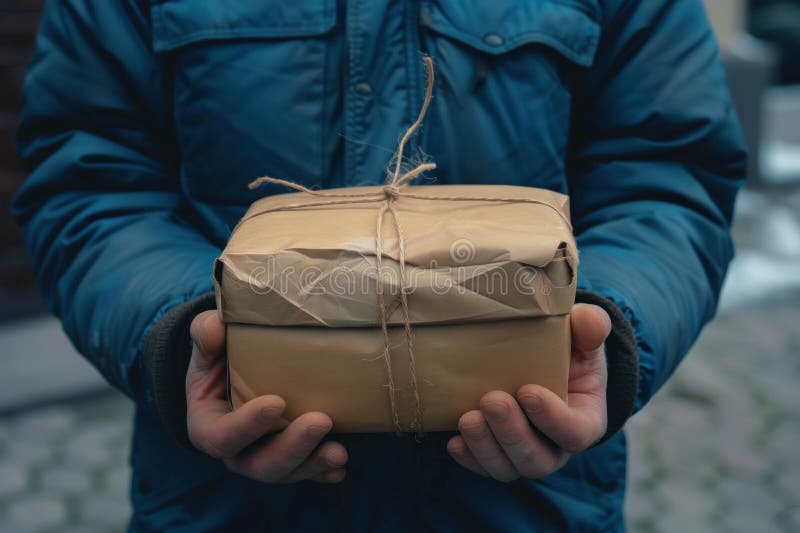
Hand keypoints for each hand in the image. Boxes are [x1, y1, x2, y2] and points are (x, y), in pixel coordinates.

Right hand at [186, 310, 347, 482]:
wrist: (236, 371)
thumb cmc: (220, 359)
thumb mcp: (207, 345)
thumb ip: (205, 334)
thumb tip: (213, 328)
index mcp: (208, 426)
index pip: (222, 436)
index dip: (248, 425)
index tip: (277, 403)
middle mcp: (235, 452)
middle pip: (259, 463)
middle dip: (292, 447)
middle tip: (321, 422)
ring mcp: (262, 459)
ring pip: (286, 471)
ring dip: (313, 463)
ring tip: (339, 453)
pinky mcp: (289, 460)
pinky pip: (305, 472)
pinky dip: (322, 471)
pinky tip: (339, 468)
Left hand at [447, 303, 610, 480]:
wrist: (541, 362)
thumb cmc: (566, 351)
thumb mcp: (583, 336)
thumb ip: (590, 327)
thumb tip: (590, 322)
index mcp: (585, 419)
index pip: (576, 432)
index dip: (553, 418)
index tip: (527, 391)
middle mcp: (556, 446)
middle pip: (538, 459)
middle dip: (512, 434)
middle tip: (491, 401)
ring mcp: (525, 454)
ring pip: (508, 468)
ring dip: (486, 447)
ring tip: (468, 419)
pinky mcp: (497, 454)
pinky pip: (483, 467)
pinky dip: (469, 458)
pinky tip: (454, 441)